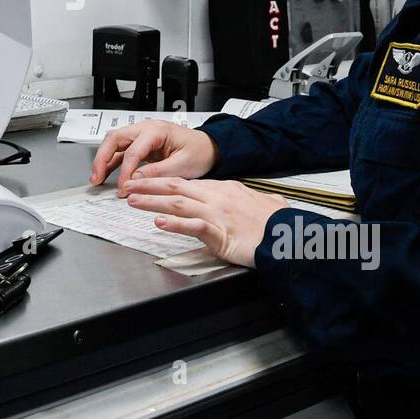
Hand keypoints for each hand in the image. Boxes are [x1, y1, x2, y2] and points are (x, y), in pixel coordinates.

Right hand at [90, 120, 218, 191]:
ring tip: (97, 178)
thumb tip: (136, 180)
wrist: (208, 148)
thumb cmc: (199, 152)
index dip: (125, 172)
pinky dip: (112, 162)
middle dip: (102, 158)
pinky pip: (122, 151)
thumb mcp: (182, 165)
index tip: (123, 189)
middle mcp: (146, 129)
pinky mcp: (141, 144)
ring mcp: (142, 135)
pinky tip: (106, 174)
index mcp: (157, 130)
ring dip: (104, 159)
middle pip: (115, 139)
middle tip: (96, 177)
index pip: (133, 151)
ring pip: (114, 143)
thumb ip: (157, 172)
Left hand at [124, 176, 288, 267]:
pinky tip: (159, 222)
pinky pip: (193, 226)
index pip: (187, 182)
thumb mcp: (263, 205)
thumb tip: (255, 201)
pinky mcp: (221, 233)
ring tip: (133, 201)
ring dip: (153, 201)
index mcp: (225, 190)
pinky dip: (174, 223)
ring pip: (179, 203)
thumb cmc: (277, 225)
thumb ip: (251, 201)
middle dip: (150, 184)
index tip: (146, 180)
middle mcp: (218, 198)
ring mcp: (218, 214)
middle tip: (130, 184)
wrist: (289, 238)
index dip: (163, 181)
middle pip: (177, 186)